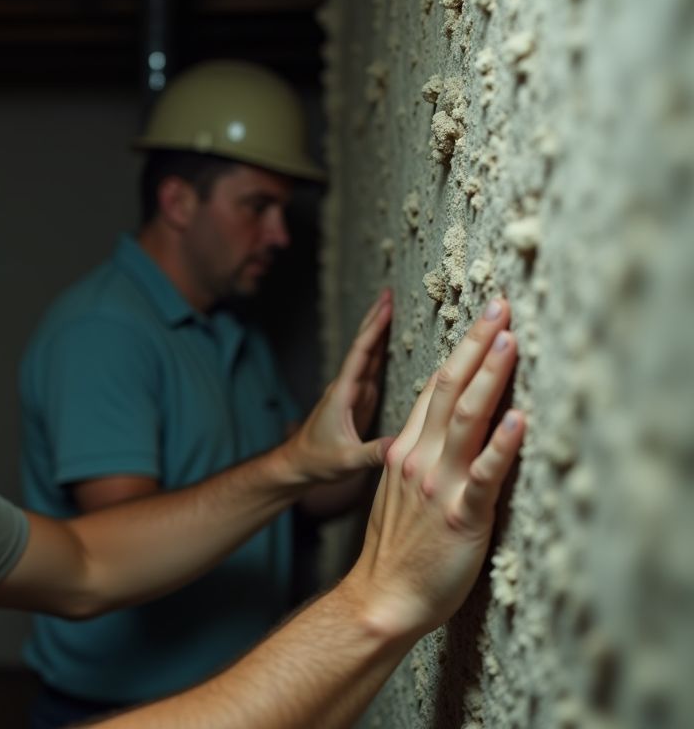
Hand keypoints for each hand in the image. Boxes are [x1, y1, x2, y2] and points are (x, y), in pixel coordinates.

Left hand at [284, 289, 393, 482]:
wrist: (298, 465)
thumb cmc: (317, 461)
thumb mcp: (345, 460)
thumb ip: (371, 454)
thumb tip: (399, 448)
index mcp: (343, 394)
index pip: (360, 355)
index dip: (374, 330)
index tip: (387, 306)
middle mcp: (347, 387)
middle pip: (364, 346)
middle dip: (376, 320)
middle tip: (390, 293)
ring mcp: (352, 392)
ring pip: (368, 355)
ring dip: (380, 332)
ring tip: (393, 308)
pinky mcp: (358, 400)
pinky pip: (372, 370)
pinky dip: (382, 352)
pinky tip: (390, 342)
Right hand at [344, 298, 524, 640]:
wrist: (381, 597)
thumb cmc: (399, 553)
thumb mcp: (402, 494)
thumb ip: (420, 460)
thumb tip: (443, 436)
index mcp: (407, 451)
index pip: (433, 388)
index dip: (460, 350)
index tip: (483, 319)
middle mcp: (419, 458)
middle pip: (447, 388)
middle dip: (476, 343)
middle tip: (500, 305)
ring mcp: (438, 484)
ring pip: (464, 417)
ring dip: (489, 375)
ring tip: (509, 341)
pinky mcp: (461, 513)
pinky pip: (484, 473)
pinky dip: (503, 444)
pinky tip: (520, 419)